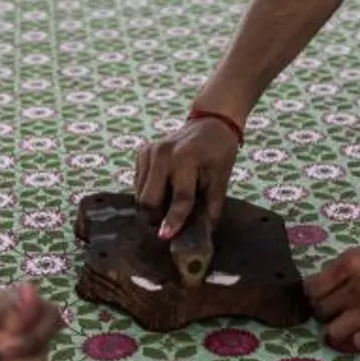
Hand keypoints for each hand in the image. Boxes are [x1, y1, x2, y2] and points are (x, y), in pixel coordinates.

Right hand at [135, 115, 239, 239]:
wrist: (209, 124)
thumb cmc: (218, 153)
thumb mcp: (221, 179)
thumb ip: (211, 206)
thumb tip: (203, 234)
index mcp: (186, 159)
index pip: (179, 197)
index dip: (173, 219)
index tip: (165, 236)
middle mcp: (163, 154)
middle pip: (149, 199)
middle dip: (157, 215)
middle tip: (170, 220)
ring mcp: (149, 152)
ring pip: (140, 193)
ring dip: (153, 204)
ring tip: (169, 201)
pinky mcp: (142, 152)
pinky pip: (138, 183)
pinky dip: (149, 191)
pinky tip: (163, 187)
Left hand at [305, 244, 359, 351]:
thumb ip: (350, 269)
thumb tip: (326, 285)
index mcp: (352, 262)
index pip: (312, 288)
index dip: (313, 296)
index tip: (320, 300)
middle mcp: (358, 285)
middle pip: (321, 310)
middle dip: (325, 314)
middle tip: (335, 315)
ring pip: (335, 330)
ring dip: (337, 332)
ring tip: (345, 330)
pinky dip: (359, 341)